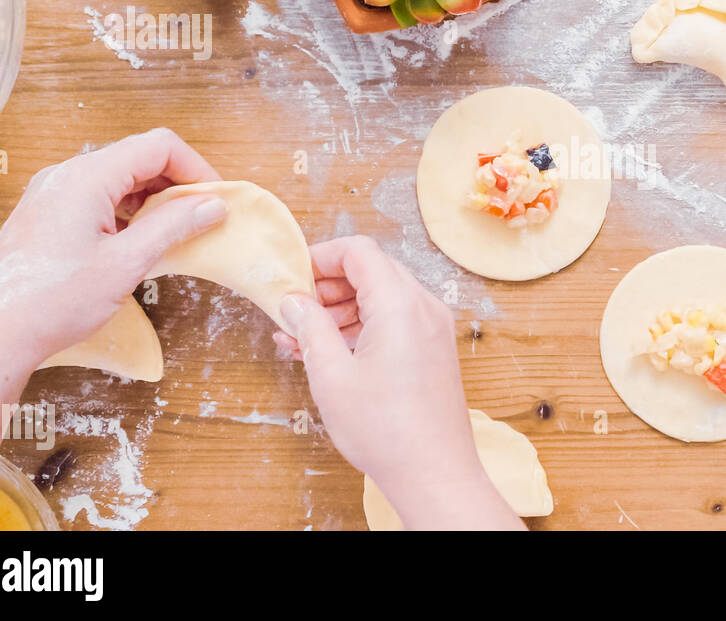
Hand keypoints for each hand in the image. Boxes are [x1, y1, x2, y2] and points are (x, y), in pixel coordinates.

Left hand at [0, 128, 225, 396]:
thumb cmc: (54, 301)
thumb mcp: (126, 263)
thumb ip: (174, 226)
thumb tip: (214, 205)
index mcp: (86, 177)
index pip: (158, 146)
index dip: (196, 168)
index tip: (217, 199)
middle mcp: (67, 175)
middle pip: (139, 157)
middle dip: (178, 183)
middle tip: (203, 218)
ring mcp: (54, 192)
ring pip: (120, 177)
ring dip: (154, 198)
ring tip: (175, 233)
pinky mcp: (48, 213)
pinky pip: (100, 196)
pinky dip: (129, 210)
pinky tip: (140, 240)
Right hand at [276, 236, 522, 529]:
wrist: (434, 473)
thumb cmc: (386, 429)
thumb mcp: (331, 375)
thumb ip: (309, 328)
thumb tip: (293, 301)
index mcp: (401, 304)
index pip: (359, 251)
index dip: (321, 257)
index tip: (292, 277)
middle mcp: (424, 308)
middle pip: (372, 271)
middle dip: (329, 286)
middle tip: (294, 311)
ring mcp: (433, 329)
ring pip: (382, 298)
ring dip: (342, 310)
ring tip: (302, 339)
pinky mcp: (434, 350)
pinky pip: (395, 322)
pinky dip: (363, 328)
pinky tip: (329, 353)